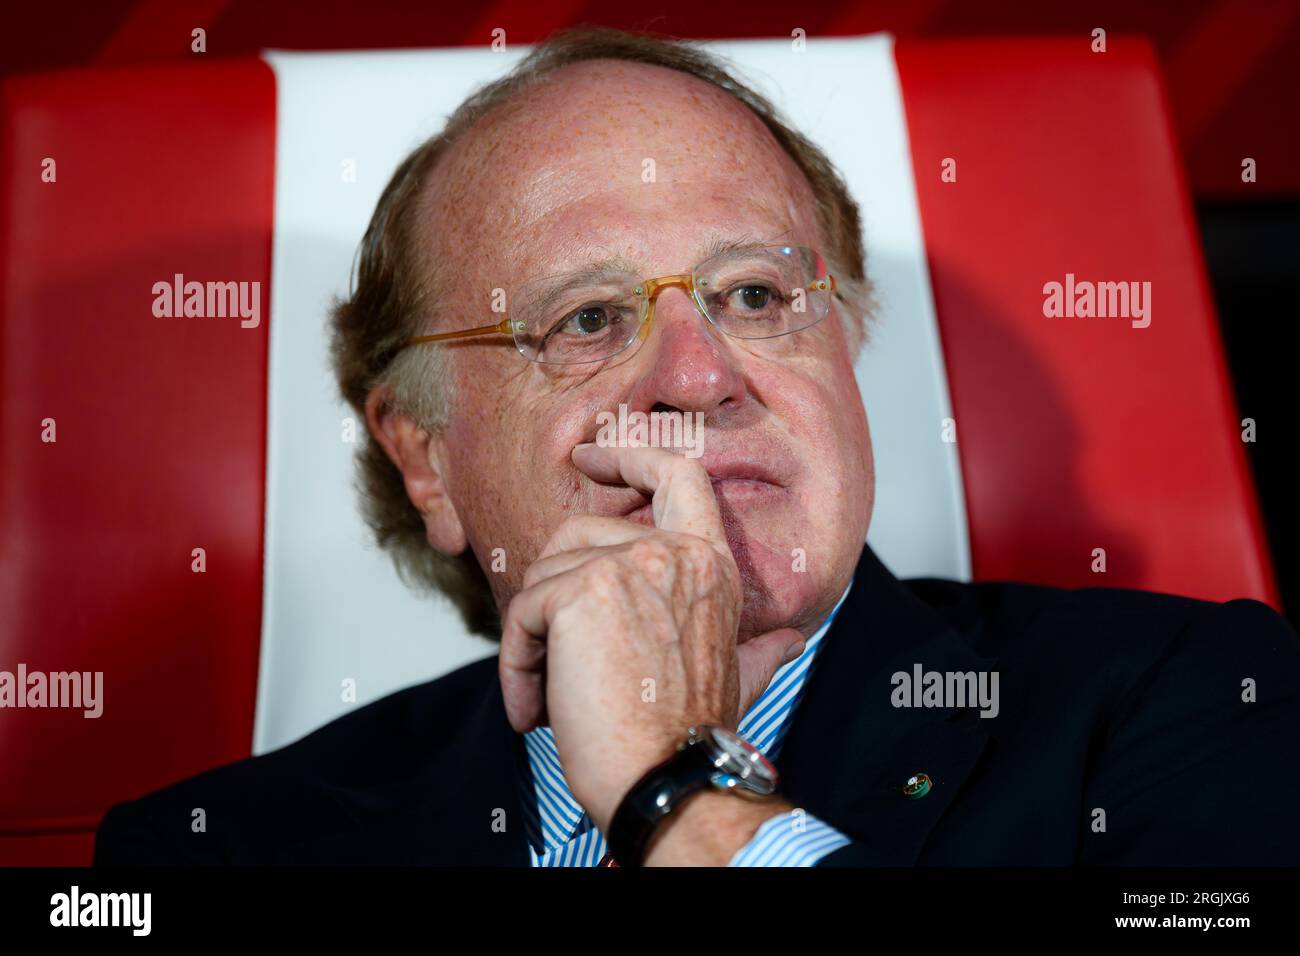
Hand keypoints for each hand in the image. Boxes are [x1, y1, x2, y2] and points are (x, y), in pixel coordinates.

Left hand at [499, 443, 805, 832]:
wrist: (668, 780)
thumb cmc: (692, 735)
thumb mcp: (739, 677)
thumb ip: (761, 648)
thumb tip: (792, 640)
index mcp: (711, 565)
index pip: (677, 475)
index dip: (632, 454)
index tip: (591, 455)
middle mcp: (674, 553)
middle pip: (578, 535)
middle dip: (553, 596)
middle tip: (554, 662)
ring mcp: (627, 566)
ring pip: (543, 577)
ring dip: (532, 642)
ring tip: (550, 698)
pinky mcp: (580, 593)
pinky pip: (522, 613)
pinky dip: (515, 662)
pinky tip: (533, 709)